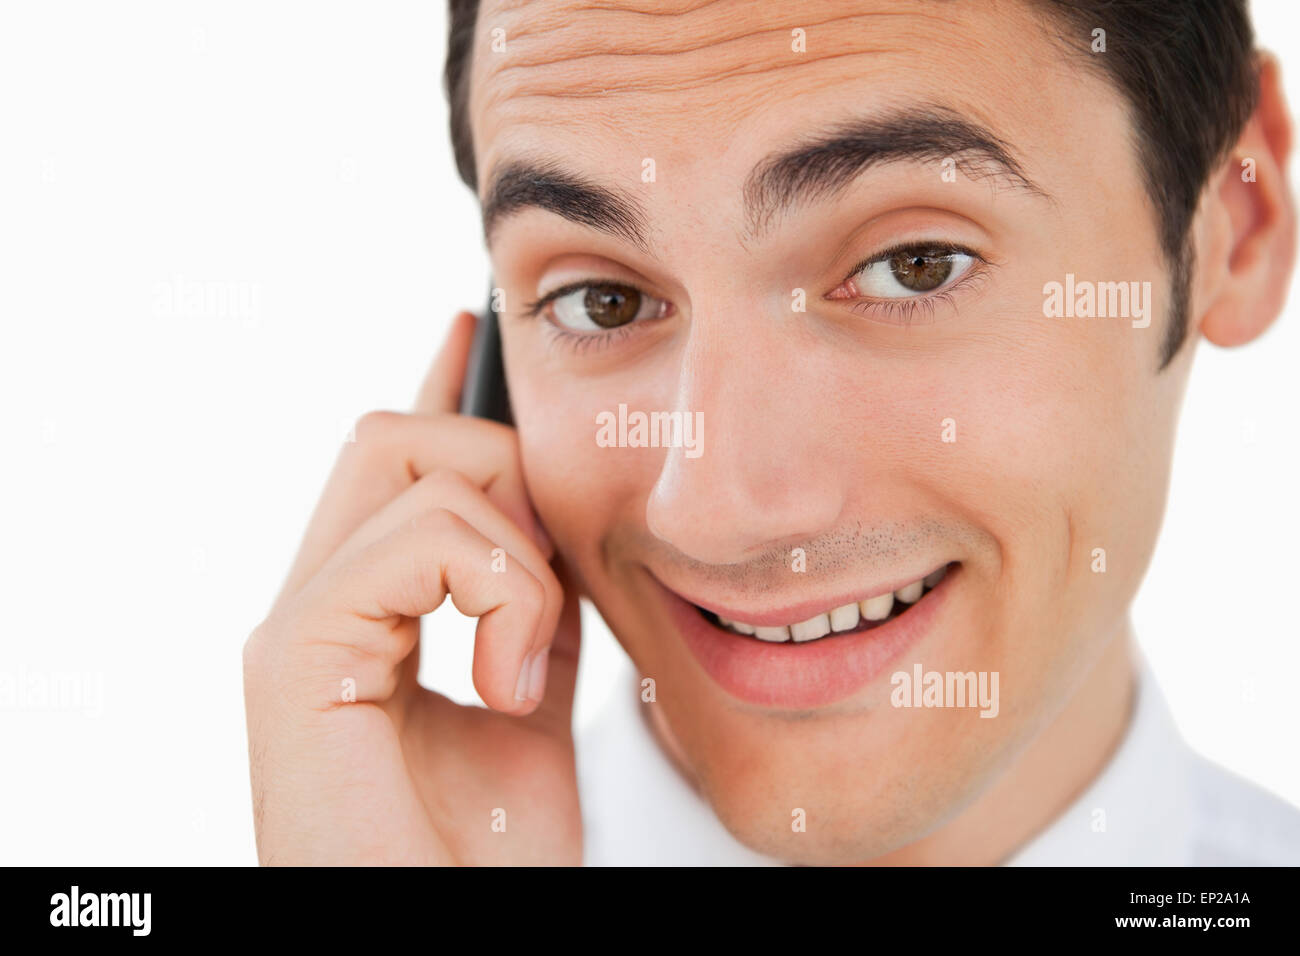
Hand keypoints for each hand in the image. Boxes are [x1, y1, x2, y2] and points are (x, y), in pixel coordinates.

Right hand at [242, 311, 582, 864]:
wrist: (450, 927)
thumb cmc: (483, 855)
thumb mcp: (528, 702)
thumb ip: (525, 611)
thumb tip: (545, 538)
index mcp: (366, 617)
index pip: (391, 471)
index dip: (436, 391)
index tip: (468, 330)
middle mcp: (319, 609)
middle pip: (392, 439)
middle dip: (498, 466)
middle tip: (543, 576)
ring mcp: (298, 628)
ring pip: (405, 462)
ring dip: (510, 551)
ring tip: (522, 663)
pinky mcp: (294, 658)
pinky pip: (409, 540)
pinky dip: (491, 592)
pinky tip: (502, 681)